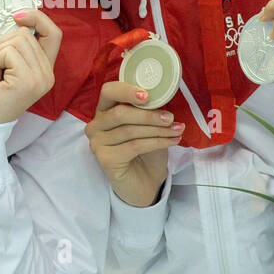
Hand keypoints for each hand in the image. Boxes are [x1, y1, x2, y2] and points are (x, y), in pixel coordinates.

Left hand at [0, 9, 60, 124]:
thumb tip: (16, 21)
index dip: (37, 18)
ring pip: (16, 41)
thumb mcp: (3, 62)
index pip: (54, 33)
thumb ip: (14, 45)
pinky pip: (8, 53)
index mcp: (44, 69)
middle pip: (26, 34)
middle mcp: (48, 74)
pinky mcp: (28, 81)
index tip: (16, 16)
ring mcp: (41, 79)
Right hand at [85, 81, 184, 207]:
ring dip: (158, 130)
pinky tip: (172, 141)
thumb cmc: (146, 151)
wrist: (144, 182)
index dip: (127, 91)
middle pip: (120, 113)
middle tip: (171, 118)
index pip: (109, 91)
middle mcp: (96, 125)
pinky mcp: (105, 159)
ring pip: (130, 130)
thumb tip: (163, 98)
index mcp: (104, 110)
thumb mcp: (149, 126)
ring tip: (177, 130)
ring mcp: (98, 143)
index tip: (147, 96)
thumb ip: (149, 110)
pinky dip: (157, 142)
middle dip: (149, 115)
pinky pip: (134, 145)